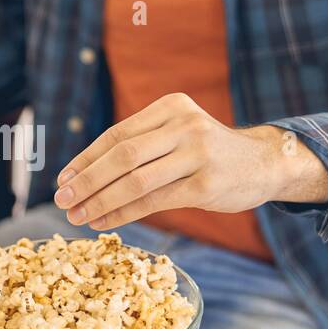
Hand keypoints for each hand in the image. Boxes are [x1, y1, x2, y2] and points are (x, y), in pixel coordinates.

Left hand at [52, 93, 327, 229]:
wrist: (265, 163)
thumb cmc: (210, 152)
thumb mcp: (179, 133)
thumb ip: (142, 144)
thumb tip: (85, 175)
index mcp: (171, 107)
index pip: (117, 134)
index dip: (86, 159)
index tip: (63, 179)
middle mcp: (183, 125)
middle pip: (122, 156)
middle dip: (87, 181)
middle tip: (62, 199)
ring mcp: (197, 154)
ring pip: (135, 181)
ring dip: (101, 201)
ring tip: (78, 215)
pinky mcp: (205, 184)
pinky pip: (154, 201)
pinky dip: (124, 214)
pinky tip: (105, 222)